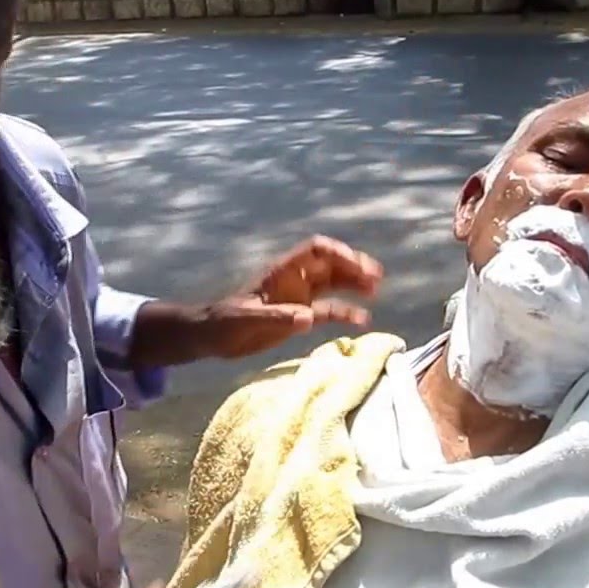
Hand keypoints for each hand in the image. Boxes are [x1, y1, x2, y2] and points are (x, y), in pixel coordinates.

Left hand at [199, 235, 382, 358]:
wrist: (212, 337)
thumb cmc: (225, 322)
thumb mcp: (246, 319)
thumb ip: (276, 317)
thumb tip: (308, 317)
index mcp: (283, 271)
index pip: (315, 250)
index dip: (336, 252)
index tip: (355, 263)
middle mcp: (296, 279)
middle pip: (331, 265)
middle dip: (354, 266)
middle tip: (376, 277)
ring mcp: (299, 297)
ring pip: (334, 284)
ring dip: (354, 285)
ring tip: (376, 290)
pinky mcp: (300, 317)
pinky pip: (329, 310)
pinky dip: (346, 313)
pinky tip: (362, 321)